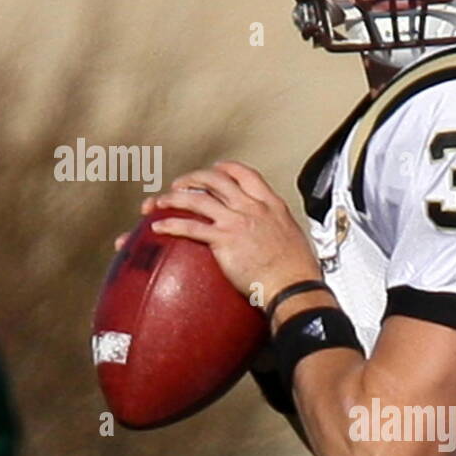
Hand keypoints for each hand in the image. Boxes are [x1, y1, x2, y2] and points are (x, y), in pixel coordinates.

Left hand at [146, 161, 321, 303]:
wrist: (293, 286)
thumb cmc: (297, 271)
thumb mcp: (293, 237)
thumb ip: (276, 228)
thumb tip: (270, 234)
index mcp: (271, 205)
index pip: (245, 174)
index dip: (226, 169)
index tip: (215, 169)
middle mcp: (252, 207)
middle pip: (215, 180)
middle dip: (193, 178)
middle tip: (180, 184)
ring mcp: (236, 221)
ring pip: (197, 199)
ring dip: (173, 198)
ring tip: (159, 202)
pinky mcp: (224, 240)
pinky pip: (190, 227)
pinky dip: (170, 225)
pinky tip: (158, 227)